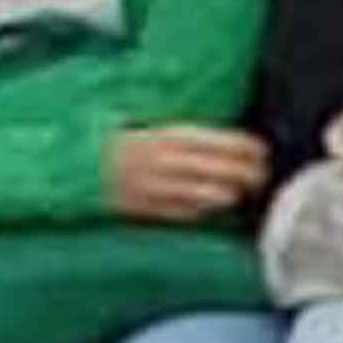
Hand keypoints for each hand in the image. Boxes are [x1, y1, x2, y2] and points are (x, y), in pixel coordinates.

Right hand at [99, 125, 271, 225]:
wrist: (80, 164)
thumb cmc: (128, 143)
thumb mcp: (160, 129)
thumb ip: (195, 138)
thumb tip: (241, 147)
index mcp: (173, 135)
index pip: (229, 142)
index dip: (252, 150)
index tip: (262, 153)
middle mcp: (168, 160)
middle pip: (228, 170)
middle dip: (251, 175)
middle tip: (260, 178)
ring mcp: (157, 186)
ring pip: (212, 195)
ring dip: (231, 195)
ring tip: (239, 193)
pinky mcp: (146, 209)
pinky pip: (187, 214)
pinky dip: (204, 211)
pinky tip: (210, 207)